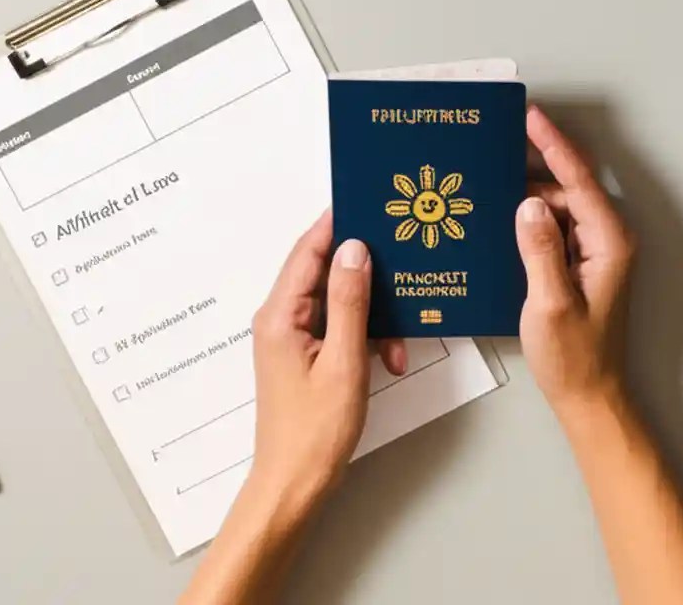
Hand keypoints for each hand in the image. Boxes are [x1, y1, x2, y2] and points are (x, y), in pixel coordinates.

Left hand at [248, 213, 397, 511]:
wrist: (294, 482)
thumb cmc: (315, 430)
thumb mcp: (344, 362)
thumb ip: (351, 302)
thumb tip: (356, 249)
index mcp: (280, 315)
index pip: (308, 251)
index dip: (336, 223)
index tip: (368, 201)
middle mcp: (280, 319)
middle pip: (325, 273)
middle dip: (366, 276)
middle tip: (402, 266)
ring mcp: (291, 337)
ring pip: (338, 303)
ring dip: (372, 317)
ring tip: (398, 344)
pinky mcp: (304, 354)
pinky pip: (338, 328)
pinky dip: (365, 338)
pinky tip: (387, 360)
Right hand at [516, 107, 635, 414]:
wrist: (589, 396)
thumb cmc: (574, 357)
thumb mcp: (550, 303)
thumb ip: (540, 250)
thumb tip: (528, 204)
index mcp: (608, 243)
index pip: (579, 179)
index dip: (552, 144)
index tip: (529, 115)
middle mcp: (606, 241)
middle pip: (567, 187)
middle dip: (533, 164)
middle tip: (494, 143)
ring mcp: (592, 253)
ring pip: (558, 207)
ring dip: (525, 195)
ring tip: (486, 180)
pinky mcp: (577, 266)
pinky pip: (551, 229)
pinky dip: (527, 220)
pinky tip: (498, 218)